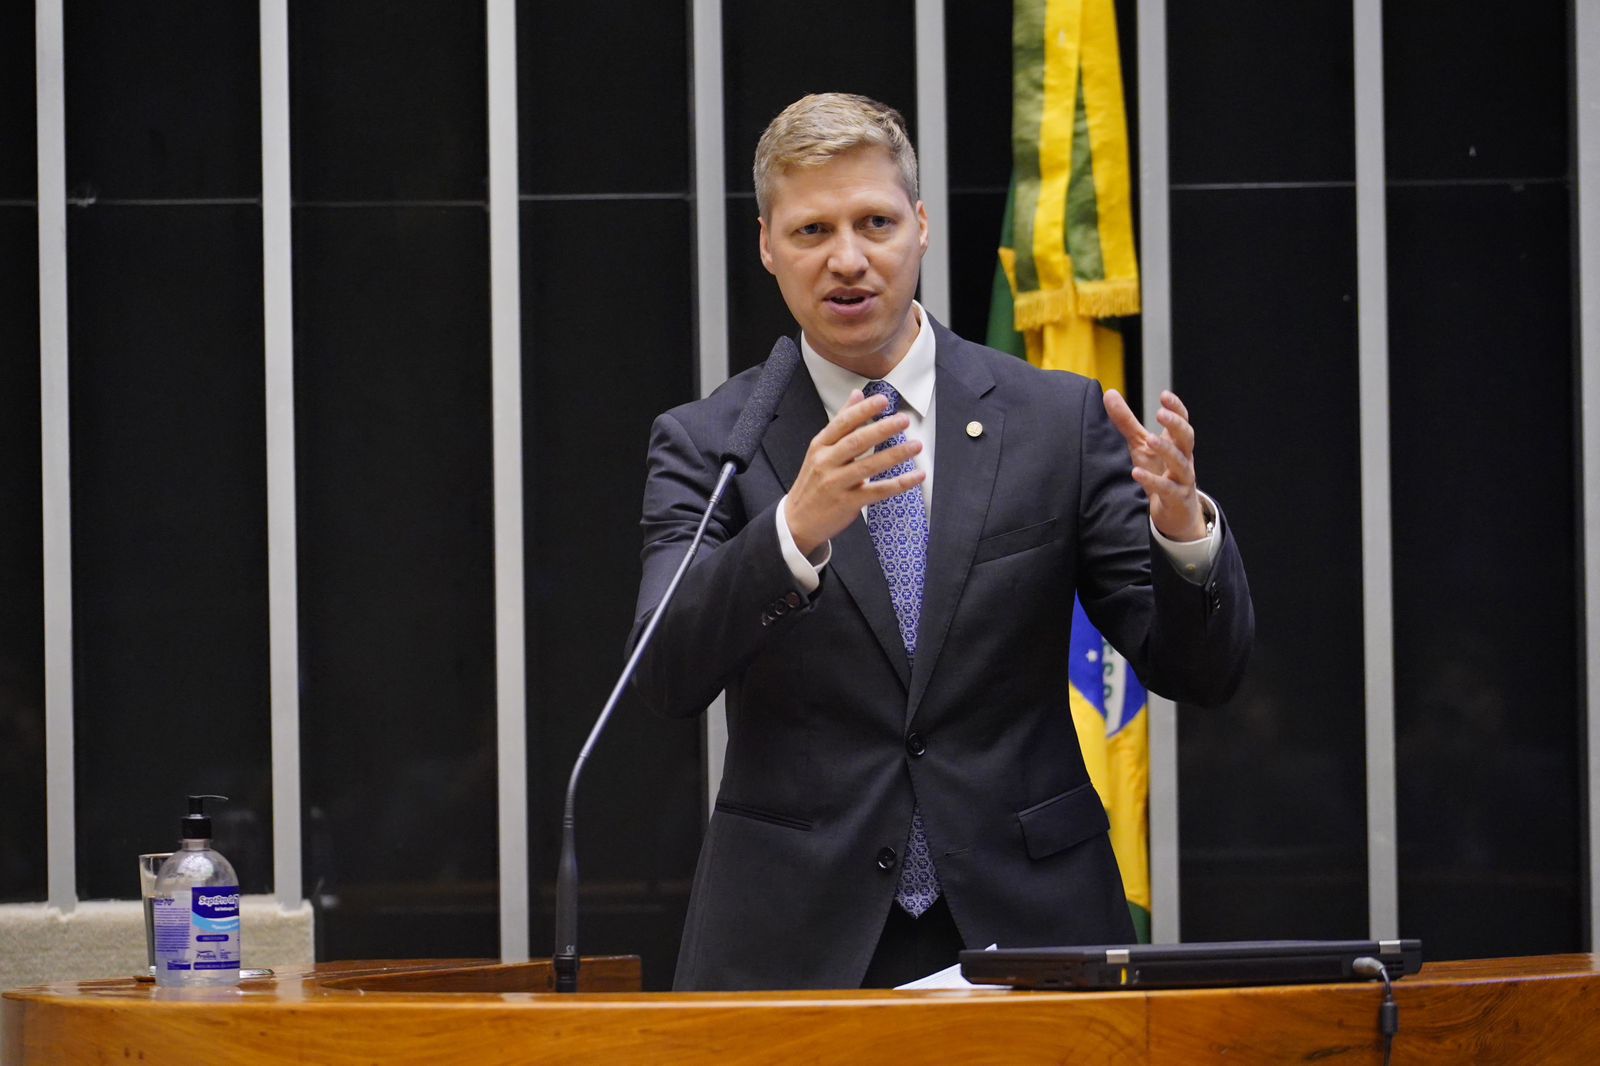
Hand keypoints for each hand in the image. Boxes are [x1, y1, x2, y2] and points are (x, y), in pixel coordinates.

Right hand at [785, 389, 924, 556]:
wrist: (797, 521)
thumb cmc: (813, 482)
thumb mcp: (820, 449)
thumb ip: (841, 422)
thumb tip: (857, 394)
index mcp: (820, 446)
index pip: (842, 423)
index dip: (863, 411)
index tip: (884, 400)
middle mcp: (825, 463)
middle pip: (856, 442)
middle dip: (882, 429)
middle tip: (904, 420)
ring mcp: (836, 484)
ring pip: (868, 466)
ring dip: (895, 455)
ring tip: (916, 445)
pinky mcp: (847, 504)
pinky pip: (877, 492)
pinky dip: (899, 484)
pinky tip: (917, 476)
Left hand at [1103, 388, 1207, 541]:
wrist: (1176, 512)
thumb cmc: (1158, 473)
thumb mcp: (1140, 445)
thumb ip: (1126, 421)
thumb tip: (1109, 393)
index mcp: (1177, 443)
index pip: (1182, 421)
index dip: (1177, 408)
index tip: (1165, 395)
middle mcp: (1184, 458)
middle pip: (1186, 438)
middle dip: (1176, 425)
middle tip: (1161, 413)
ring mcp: (1182, 479)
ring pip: (1180, 462)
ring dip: (1166, 450)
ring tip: (1150, 439)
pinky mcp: (1176, 499)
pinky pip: (1166, 489)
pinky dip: (1152, 481)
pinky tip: (1136, 473)